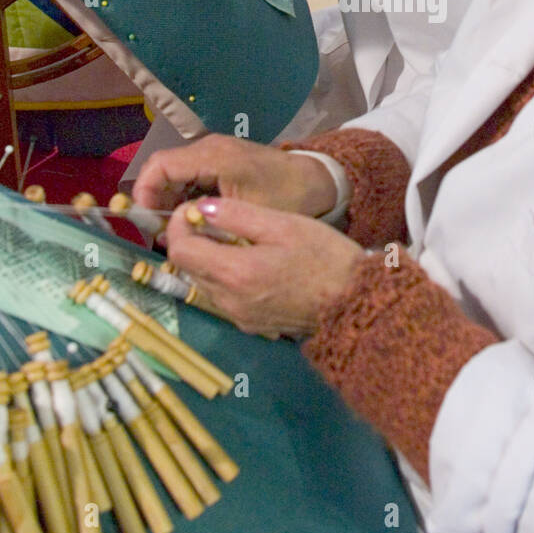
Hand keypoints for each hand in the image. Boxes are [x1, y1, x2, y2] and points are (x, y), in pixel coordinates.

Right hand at [133, 133, 337, 220]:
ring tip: (174, 229)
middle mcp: (209, 147)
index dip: (145, 192)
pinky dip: (184, 195)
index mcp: (214, 156)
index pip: (161, 165)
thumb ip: (208, 221)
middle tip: (159, 231)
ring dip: (169, 199)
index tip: (145, 221)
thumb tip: (171, 232)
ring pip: (174, 172)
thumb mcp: (247, 214)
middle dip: (155, 200)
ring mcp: (215, 152)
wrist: (318, 181)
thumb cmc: (287, 197)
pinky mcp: (220, 160)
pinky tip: (191, 219)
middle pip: (163, 169)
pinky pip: (190, 174)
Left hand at [163, 197, 365, 338]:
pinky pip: (222, 296)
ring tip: (236, 239)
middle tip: (216, 219)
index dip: (179, 224)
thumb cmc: (324, 256)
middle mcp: (228, 300)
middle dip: (193, 240)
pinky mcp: (250, 325)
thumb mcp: (282, 223)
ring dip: (208, 259)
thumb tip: (200, 207)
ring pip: (203, 282)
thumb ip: (236, 214)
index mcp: (234, 272)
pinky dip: (225, 276)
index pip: (179, 249)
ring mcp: (238, 316)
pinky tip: (251, 262)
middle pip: (187, 267)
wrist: (355, 302)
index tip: (195, 209)